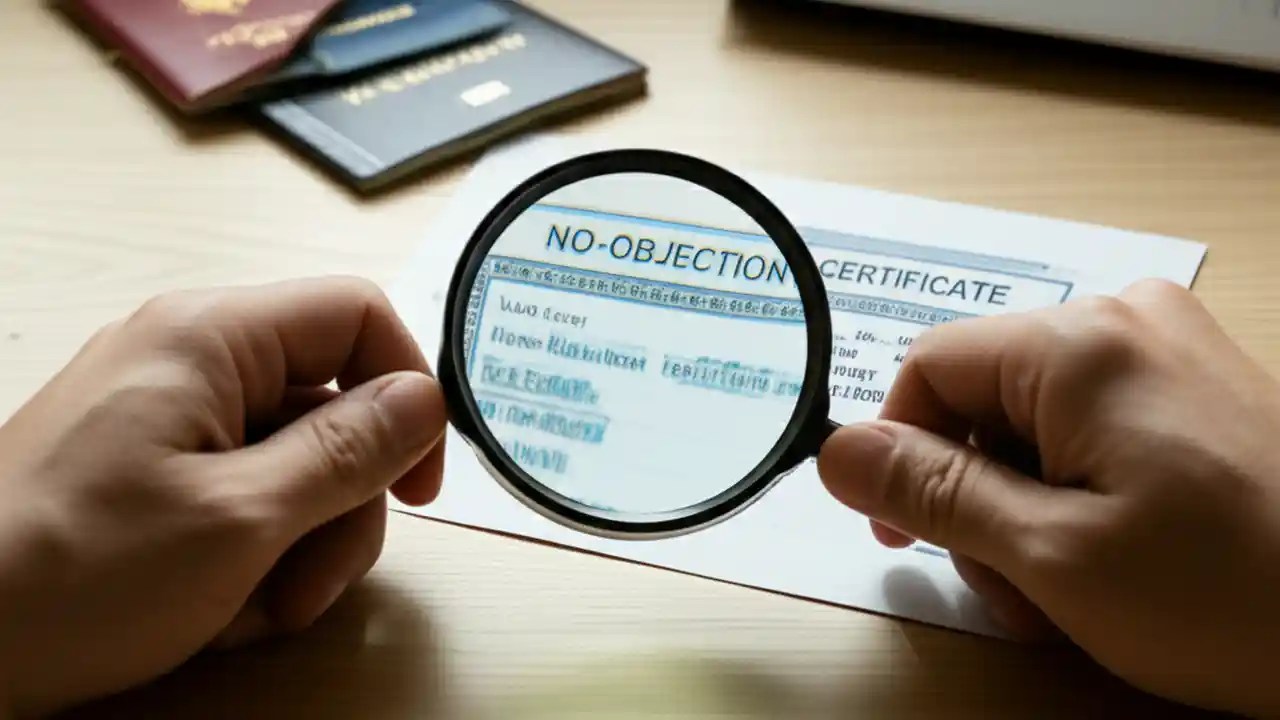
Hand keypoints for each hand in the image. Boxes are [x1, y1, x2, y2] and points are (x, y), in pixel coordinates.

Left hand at [0, 277, 446, 717]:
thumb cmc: (72, 575)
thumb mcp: (242, 519)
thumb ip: (348, 452)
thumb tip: (426, 400)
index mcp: (209, 338)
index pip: (356, 316)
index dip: (408, 392)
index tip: (421, 482)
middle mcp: (191, 362)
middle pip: (333, 408)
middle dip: (341, 507)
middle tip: (313, 586)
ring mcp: (169, 418)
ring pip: (298, 464)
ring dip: (301, 547)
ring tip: (255, 611)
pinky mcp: (154, 470)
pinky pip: (248, 496)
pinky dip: (254, 556)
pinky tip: (219, 609)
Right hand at [816, 279, 1279, 716]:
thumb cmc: (1234, 595)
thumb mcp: (1051, 556)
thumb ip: (932, 494)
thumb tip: (837, 451)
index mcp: (1080, 345)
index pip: (928, 368)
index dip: (896, 455)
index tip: (901, 535)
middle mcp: (1124, 320)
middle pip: (983, 399)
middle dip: (979, 500)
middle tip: (1023, 587)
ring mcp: (1168, 349)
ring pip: (1034, 423)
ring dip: (1029, 510)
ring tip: (1078, 589)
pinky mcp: (1196, 386)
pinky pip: (1092, 427)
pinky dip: (1080, 494)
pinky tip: (1116, 560)